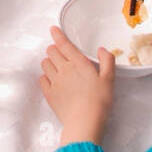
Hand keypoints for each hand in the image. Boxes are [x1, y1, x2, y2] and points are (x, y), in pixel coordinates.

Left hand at [39, 26, 114, 146]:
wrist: (84, 122)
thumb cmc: (99, 101)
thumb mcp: (109, 79)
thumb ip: (107, 61)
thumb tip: (102, 50)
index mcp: (78, 63)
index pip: (63, 44)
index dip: (57, 34)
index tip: (53, 29)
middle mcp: (64, 69)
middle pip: (51, 51)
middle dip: (54, 49)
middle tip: (60, 53)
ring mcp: (54, 81)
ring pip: (45, 64)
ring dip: (49, 62)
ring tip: (56, 67)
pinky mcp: (49, 94)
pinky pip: (42, 79)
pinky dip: (45, 77)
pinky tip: (52, 81)